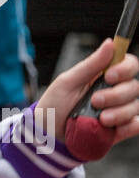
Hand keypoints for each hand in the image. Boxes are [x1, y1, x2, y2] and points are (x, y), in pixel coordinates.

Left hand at [37, 39, 138, 157]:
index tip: (109, 76)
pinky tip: (111, 128)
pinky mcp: (119, 130)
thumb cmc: (54, 104)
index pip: (128, 65)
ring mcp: (118, 111)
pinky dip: (128, 126)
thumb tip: (110, 43)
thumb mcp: (68, 81)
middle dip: (116, 94)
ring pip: (135, 106)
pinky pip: (135, 126)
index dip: (125, 68)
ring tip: (99, 119)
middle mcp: (114, 92)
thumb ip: (91, 64)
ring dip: (119, 112)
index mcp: (103, 76)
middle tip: (95, 100)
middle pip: (134, 86)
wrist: (47, 134)